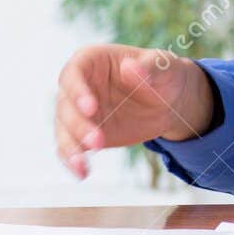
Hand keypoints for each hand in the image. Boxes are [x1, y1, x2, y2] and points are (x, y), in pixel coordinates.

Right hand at [53, 45, 214, 178]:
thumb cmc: (164, 74)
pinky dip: (73, 161)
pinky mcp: (82, 134)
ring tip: (82, 167)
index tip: (91, 108)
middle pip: (65, 105)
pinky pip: (71, 148)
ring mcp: (77, 111)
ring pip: (64, 130)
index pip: (74, 73)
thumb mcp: (164, 66)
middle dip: (78, 125)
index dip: (78, 91)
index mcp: (91, 60)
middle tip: (98, 141)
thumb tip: (130, 68)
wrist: (169, 100)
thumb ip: (150, 66)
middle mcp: (77, 85)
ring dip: (71, 148)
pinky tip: (81, 174)